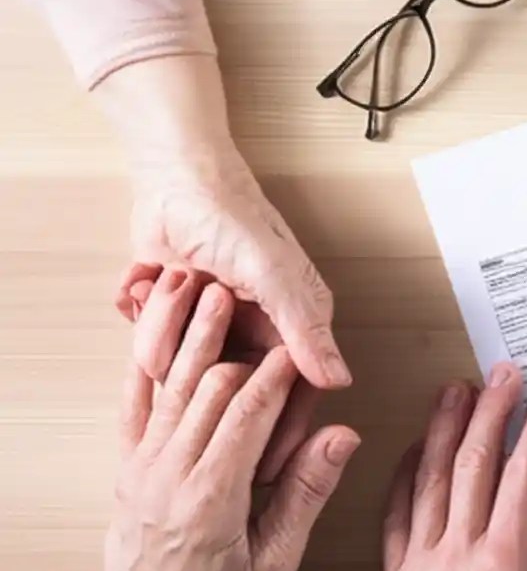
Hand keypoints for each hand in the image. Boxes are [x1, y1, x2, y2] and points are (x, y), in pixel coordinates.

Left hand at [78, 281, 359, 570]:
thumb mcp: (276, 559)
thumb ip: (307, 492)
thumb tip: (340, 437)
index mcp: (212, 497)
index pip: (249, 411)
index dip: (279, 372)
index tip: (303, 349)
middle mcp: (169, 474)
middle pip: (210, 388)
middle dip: (245, 348)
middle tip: (272, 322)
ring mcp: (141, 467)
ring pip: (171, 386)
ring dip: (193, 338)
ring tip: (211, 294)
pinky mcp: (126, 468)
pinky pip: (134, 407)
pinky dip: (146, 369)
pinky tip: (157, 340)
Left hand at [97, 55, 350, 389]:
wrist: (175, 180)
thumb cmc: (229, 215)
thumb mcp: (272, 272)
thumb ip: (304, 329)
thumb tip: (339, 381)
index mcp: (288, 329)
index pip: (277, 390)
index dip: (251, 386)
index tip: (230, 356)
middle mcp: (250, 337)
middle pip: (214, 382)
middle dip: (194, 335)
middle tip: (200, 286)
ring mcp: (208, 332)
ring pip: (173, 367)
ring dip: (163, 314)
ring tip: (176, 273)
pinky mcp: (171, 323)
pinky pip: (144, 346)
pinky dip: (142, 309)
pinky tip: (154, 277)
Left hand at [383, 364, 526, 570]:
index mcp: (509, 562)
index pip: (523, 474)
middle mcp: (459, 556)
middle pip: (474, 463)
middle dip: (491, 411)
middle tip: (503, 376)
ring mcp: (422, 568)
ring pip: (429, 479)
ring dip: (443, 429)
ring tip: (456, 392)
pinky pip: (395, 517)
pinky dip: (404, 477)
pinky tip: (415, 449)